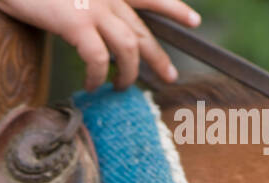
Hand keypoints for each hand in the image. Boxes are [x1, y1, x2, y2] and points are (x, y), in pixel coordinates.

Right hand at [0, 0, 201, 90]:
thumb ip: (82, 6)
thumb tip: (86, 28)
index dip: (173, 8)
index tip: (192, 21)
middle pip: (142, 29)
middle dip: (158, 56)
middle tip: (168, 76)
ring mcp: (93, 6)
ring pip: (128, 46)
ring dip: (128, 73)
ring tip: (121, 89)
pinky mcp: (75, 22)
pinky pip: (97, 58)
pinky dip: (97, 76)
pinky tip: (91, 86)